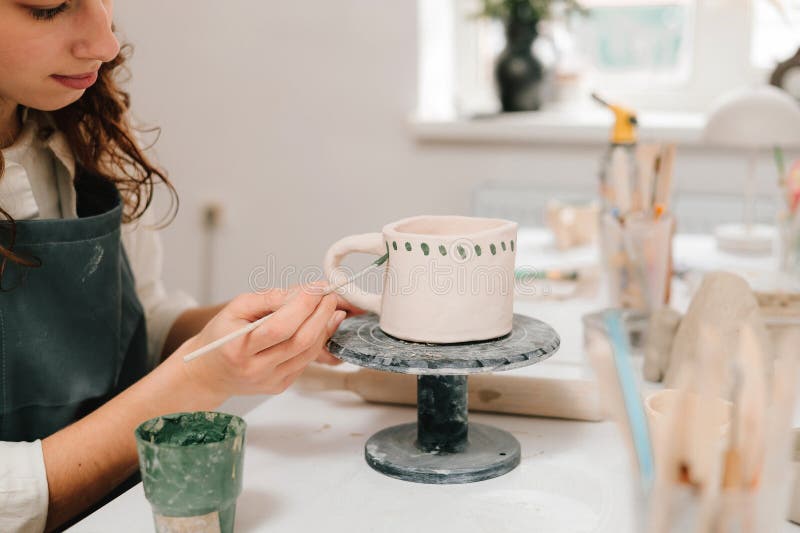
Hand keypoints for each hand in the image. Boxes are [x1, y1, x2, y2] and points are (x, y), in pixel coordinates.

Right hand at [177, 282, 345, 401]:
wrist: (209, 372)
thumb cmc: (221, 336)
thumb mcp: (235, 308)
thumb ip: (269, 298)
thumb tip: (303, 292)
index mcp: (239, 348)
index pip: (280, 326)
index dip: (304, 305)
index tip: (317, 287)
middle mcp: (256, 369)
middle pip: (301, 341)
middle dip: (321, 314)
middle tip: (329, 295)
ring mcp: (270, 380)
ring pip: (309, 352)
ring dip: (323, 327)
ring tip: (326, 307)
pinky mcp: (280, 385)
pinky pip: (306, 361)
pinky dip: (315, 340)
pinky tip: (317, 325)